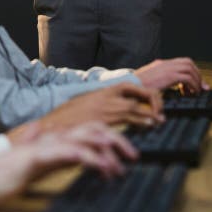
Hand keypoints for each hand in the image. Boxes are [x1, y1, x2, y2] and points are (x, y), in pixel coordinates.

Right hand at [0, 122, 136, 211]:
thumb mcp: (26, 162)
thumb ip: (39, 148)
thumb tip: (42, 132)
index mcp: (51, 143)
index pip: (86, 131)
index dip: (109, 138)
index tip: (125, 156)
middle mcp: (50, 140)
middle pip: (92, 128)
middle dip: (117, 139)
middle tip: (133, 156)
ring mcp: (43, 148)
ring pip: (84, 136)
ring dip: (108, 148)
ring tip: (121, 165)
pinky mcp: (36, 159)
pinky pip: (69, 153)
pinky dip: (90, 158)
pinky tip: (102, 168)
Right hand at [40, 82, 163, 128]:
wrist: (52, 124)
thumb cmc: (65, 118)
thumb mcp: (83, 105)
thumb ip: (98, 105)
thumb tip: (106, 110)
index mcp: (101, 91)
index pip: (128, 85)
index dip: (142, 94)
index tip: (149, 103)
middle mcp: (105, 96)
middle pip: (136, 93)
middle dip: (151, 102)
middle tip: (159, 114)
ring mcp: (104, 106)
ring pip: (135, 106)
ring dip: (149, 114)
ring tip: (158, 121)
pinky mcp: (104, 118)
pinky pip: (129, 118)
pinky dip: (142, 121)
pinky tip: (148, 126)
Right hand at [134, 58, 210, 92]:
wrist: (129, 86)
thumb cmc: (135, 88)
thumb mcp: (147, 82)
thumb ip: (157, 81)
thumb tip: (167, 88)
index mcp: (159, 64)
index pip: (180, 62)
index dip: (191, 72)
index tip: (194, 83)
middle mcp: (164, 64)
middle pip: (188, 62)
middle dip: (197, 75)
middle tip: (199, 87)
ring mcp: (166, 68)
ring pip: (190, 68)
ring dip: (196, 80)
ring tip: (195, 91)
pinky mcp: (169, 75)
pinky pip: (188, 77)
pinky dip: (193, 85)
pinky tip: (190, 93)